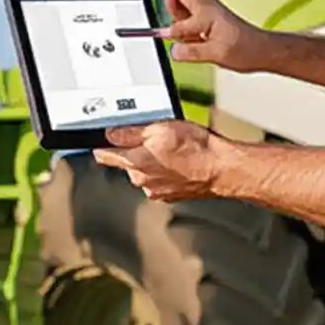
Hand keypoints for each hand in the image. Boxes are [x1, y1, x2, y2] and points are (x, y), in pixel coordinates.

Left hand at [92, 121, 222, 201]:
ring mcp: (155, 190)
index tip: (105, 138)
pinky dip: (164, 173)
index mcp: (135, 163)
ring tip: (171, 151)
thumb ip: (130, 133)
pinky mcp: (168, 196)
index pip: (104, 155)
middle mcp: (141, 180)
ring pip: (143, 173)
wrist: (221, 169)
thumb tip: (111, 134)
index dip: (103, 144)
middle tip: (153, 137)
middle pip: (125, 163)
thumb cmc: (196, 148)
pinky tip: (179, 163)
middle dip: (134, 151)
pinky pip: (158, 182)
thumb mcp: (160, 129)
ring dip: (151, 162)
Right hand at [132, 0, 267, 72]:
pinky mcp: (204, 23)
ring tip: (193, 39)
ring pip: (176, 9)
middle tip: (157, 22)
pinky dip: (182, 32)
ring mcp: (202, 12)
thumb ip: (191, 52)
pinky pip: (183, 23)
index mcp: (203, 5)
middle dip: (162, 5)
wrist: (261, 52)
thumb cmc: (245, 47)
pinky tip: (195, 43)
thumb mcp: (216, 53)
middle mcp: (201, 4)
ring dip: (175, 23)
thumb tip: (173, 50)